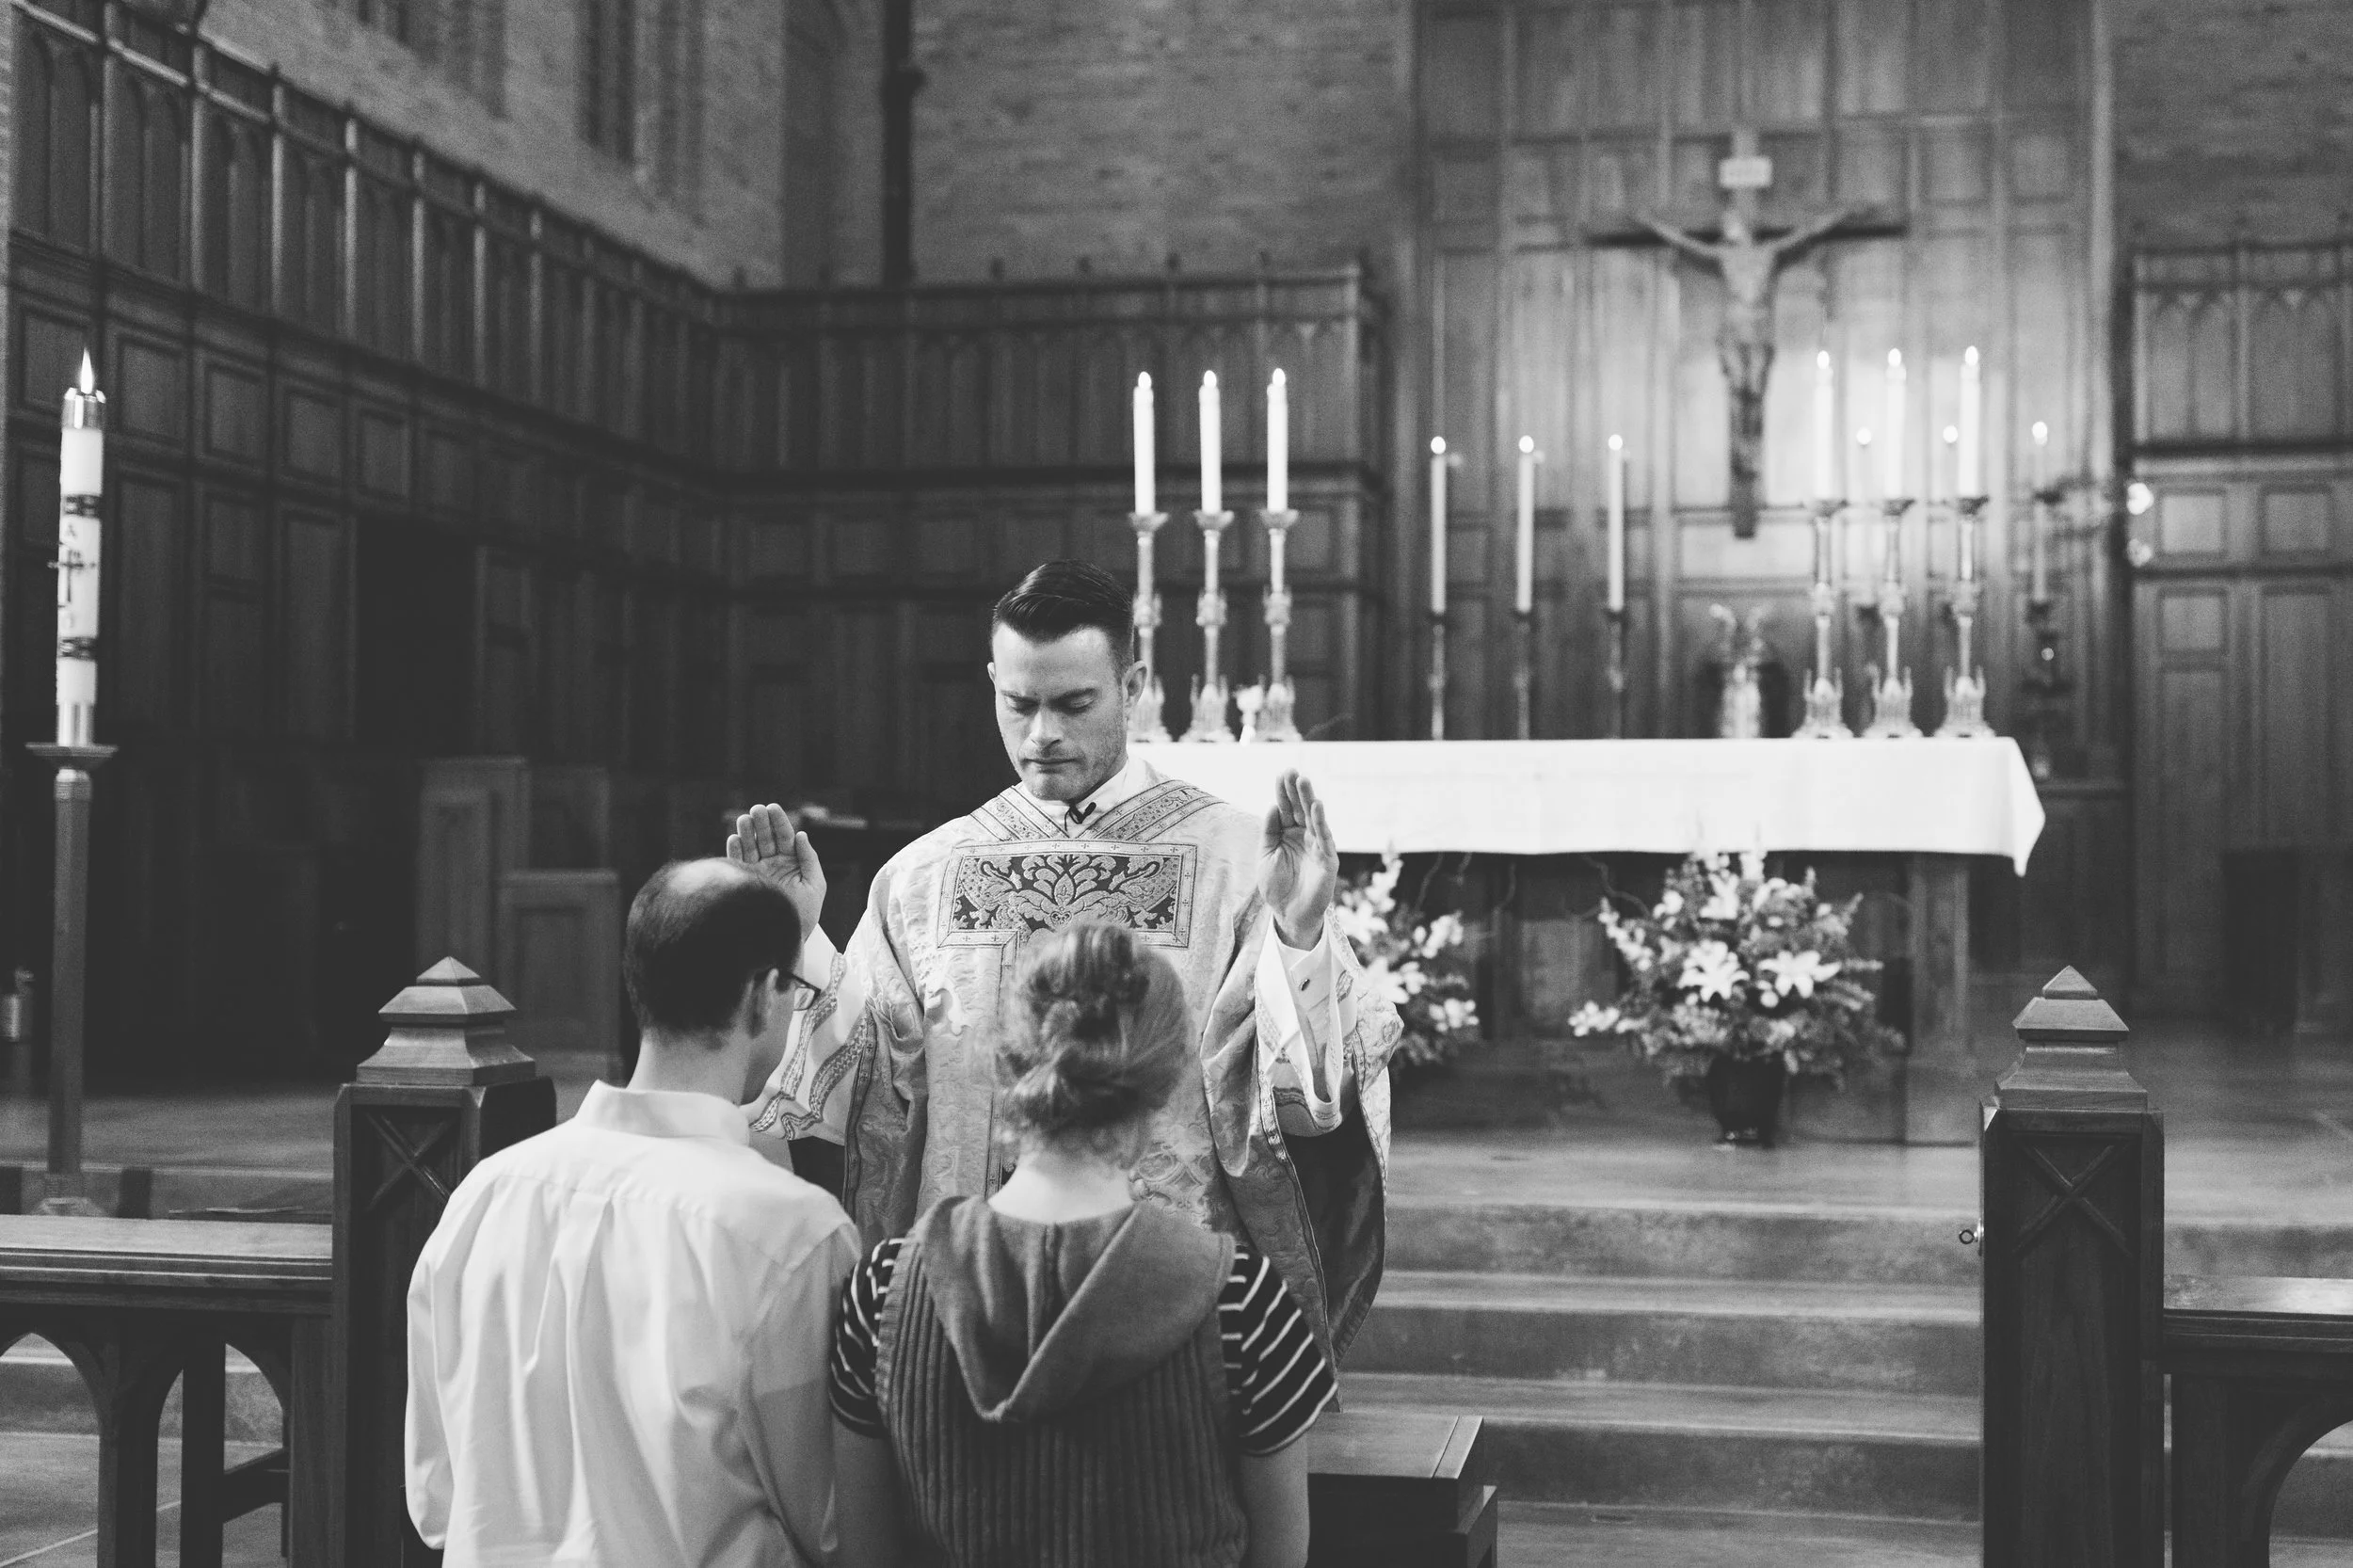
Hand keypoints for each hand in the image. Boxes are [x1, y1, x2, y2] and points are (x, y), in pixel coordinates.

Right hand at [727, 803, 827, 940]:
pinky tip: (734, 839)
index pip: (785, 837)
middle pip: (766, 838)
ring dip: (746, 833)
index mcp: (791, 862)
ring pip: (750, 848)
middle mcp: (773, 865)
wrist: (784, 940)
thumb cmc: (804, 916)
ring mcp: (756, 873)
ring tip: (744, 819)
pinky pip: (737, 864)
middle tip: (756, 810)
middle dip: (761, 823)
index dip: (779, 822)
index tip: (773, 808)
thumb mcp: (815, 886)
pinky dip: (734, 852)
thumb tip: (801, 835)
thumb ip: (809, 860)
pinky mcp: (744, 883)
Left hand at [1259, 771, 1336, 949]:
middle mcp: (1304, 836)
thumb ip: (1269, 832)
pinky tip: (1317, 806)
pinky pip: (1324, 837)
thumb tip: (1273, 807)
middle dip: (1296, 790)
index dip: (1283, 792)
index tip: (1280, 774)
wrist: (1288, 914)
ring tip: (1303, 780)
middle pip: (1300, 808)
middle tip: (1292, 770)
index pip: (1285, 808)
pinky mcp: (1327, 859)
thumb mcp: (1265, 856)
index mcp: (1288, 834)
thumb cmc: (1276, 886)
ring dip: (1309, 799)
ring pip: (1313, 818)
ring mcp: (1317, 845)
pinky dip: (1321, 821)